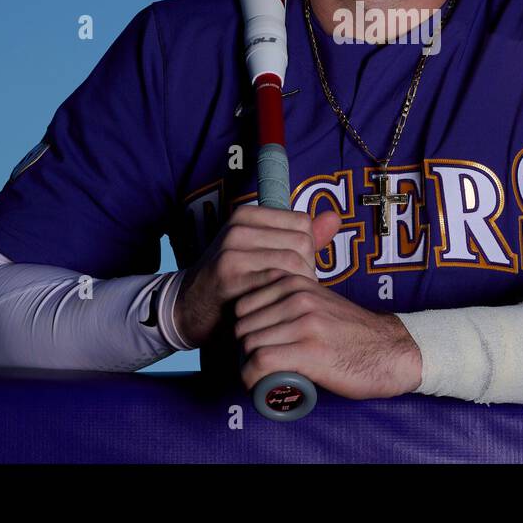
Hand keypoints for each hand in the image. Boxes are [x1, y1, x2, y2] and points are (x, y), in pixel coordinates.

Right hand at [175, 205, 341, 348]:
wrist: (187, 309)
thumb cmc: (232, 281)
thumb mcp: (262, 251)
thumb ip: (299, 236)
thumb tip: (334, 217)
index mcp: (248, 214)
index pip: (303, 223)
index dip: (307, 251)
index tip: (293, 270)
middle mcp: (239, 226)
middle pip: (302, 243)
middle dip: (306, 270)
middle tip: (292, 290)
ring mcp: (233, 249)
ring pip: (293, 262)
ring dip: (297, 287)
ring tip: (285, 300)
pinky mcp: (230, 275)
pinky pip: (276, 282)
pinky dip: (283, 297)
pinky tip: (276, 308)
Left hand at [234, 274, 422, 400]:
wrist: (391, 350)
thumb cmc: (352, 333)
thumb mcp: (318, 302)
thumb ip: (289, 301)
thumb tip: (254, 318)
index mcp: (296, 282)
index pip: (242, 305)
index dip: (243, 330)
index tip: (253, 349)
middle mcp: (298, 297)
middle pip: (241, 326)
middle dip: (243, 351)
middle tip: (258, 369)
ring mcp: (304, 322)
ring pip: (249, 345)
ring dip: (249, 368)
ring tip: (263, 379)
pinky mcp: (310, 349)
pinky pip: (260, 362)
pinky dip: (253, 379)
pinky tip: (262, 387)